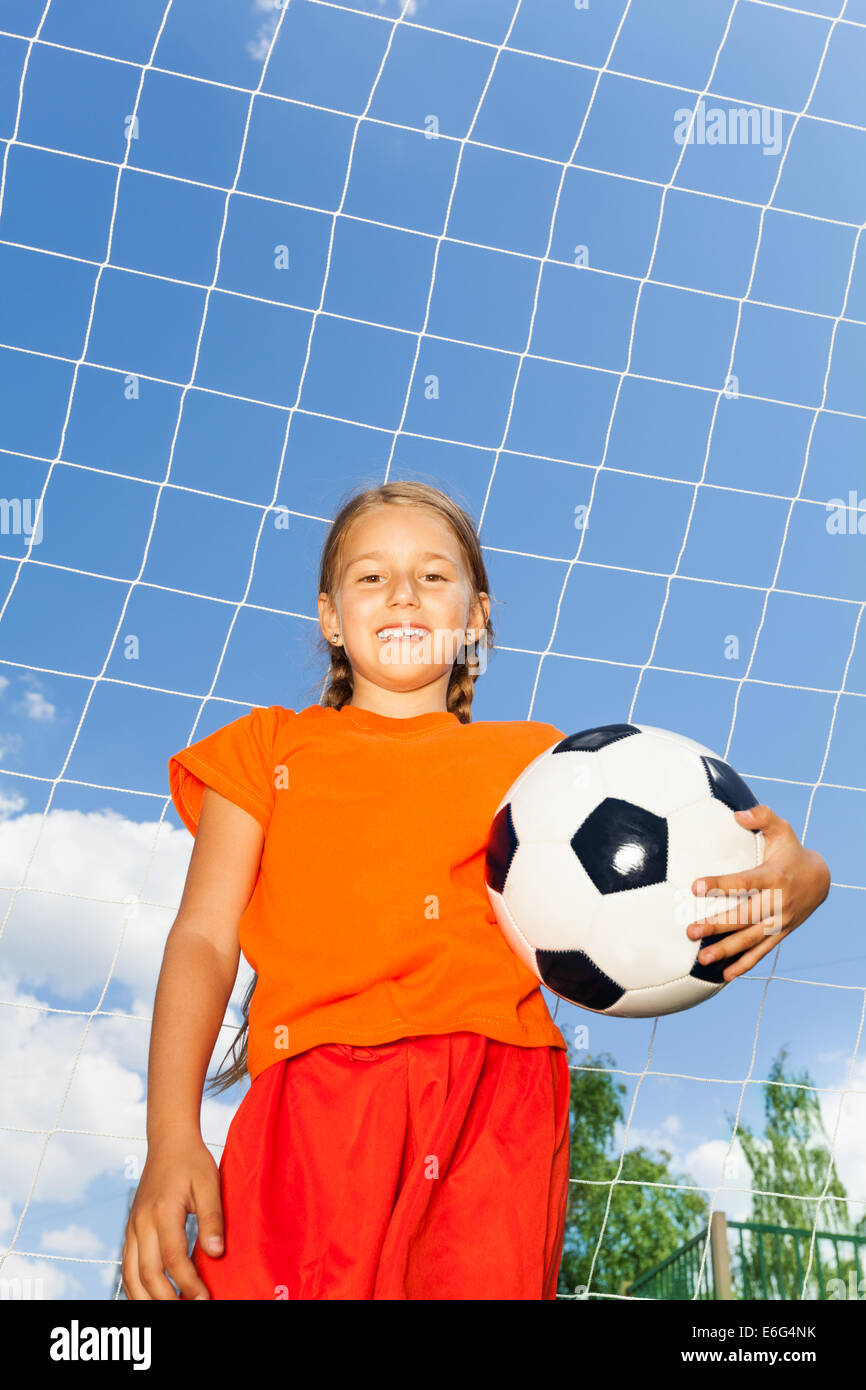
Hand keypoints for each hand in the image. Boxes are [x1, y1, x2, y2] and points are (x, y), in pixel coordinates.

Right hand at [121, 1137, 223, 1299]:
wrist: (168, 1142)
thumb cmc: (192, 1162)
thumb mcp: (210, 1184)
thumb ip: (212, 1219)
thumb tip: (216, 1253)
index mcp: (163, 1211)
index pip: (172, 1258)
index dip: (188, 1283)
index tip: (205, 1299)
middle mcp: (142, 1223)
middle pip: (148, 1274)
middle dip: (167, 1299)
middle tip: (190, 1310)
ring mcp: (132, 1227)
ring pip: (131, 1275)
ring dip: (147, 1299)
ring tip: (170, 1310)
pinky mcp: (131, 1229)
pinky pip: (127, 1265)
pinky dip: (135, 1287)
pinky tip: (150, 1297)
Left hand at [685, 804, 830, 982]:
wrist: (820, 880)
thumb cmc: (791, 851)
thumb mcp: (782, 829)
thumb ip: (762, 816)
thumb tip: (737, 814)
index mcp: (773, 876)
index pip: (744, 882)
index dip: (720, 884)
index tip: (695, 886)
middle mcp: (777, 902)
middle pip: (744, 917)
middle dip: (716, 925)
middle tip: (690, 931)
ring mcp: (779, 922)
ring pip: (750, 939)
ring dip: (726, 950)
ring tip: (702, 959)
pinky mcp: (779, 934)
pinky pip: (761, 952)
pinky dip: (744, 964)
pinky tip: (725, 976)